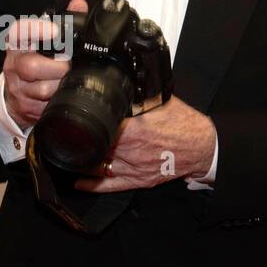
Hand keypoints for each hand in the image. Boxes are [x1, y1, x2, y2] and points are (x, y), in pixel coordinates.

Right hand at [1, 0, 89, 129]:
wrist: (17, 91)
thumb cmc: (36, 59)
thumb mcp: (45, 38)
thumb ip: (64, 20)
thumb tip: (79, 4)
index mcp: (17, 41)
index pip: (20, 31)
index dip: (37, 30)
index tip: (55, 31)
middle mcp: (14, 63)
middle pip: (31, 66)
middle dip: (57, 67)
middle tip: (69, 66)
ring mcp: (17, 86)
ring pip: (40, 89)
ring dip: (60, 85)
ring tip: (67, 80)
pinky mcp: (23, 105)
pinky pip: (44, 105)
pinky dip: (57, 100)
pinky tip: (61, 93)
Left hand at [74, 95, 216, 192]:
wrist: (204, 147)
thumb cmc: (185, 123)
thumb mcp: (161, 101)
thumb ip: (138, 95)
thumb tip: (121, 81)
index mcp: (135, 130)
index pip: (100, 126)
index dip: (84, 121)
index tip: (72, 114)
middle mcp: (131, 151)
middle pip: (95, 146)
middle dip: (80, 139)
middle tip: (63, 133)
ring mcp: (134, 168)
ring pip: (98, 166)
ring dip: (82, 160)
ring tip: (67, 152)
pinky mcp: (139, 181)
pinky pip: (110, 185)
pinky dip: (92, 184)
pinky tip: (78, 181)